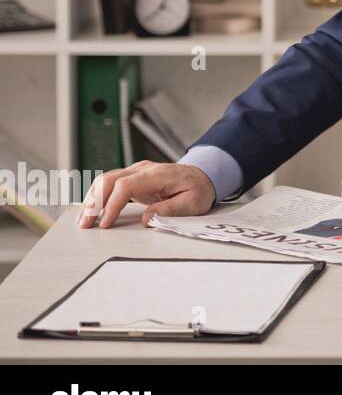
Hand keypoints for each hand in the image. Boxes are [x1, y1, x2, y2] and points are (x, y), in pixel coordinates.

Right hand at [77, 161, 217, 228]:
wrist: (204, 175)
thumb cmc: (198, 189)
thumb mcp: (192, 203)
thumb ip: (169, 210)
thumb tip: (146, 219)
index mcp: (157, 175)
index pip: (125, 185)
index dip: (112, 204)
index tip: (105, 223)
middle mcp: (143, 170)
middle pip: (109, 180)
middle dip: (93, 202)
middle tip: (84, 224)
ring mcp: (137, 172)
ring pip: (106, 180)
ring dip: (92, 199)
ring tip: (83, 220)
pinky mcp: (133, 178)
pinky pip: (110, 184)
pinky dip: (98, 196)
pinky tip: (92, 210)